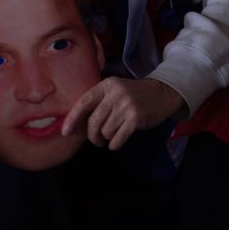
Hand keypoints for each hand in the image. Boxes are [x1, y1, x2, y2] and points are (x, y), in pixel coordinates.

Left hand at [62, 77, 182, 150]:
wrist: (162, 93)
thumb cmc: (134, 95)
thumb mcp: (116, 91)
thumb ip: (99, 102)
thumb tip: (77, 124)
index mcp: (107, 85)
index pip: (84, 102)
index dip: (72, 119)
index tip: (66, 132)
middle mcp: (116, 94)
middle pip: (94, 122)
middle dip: (93, 136)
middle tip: (97, 139)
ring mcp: (126, 106)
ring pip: (105, 132)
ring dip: (107, 138)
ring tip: (114, 134)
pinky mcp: (136, 118)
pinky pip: (117, 139)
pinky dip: (114, 144)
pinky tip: (117, 142)